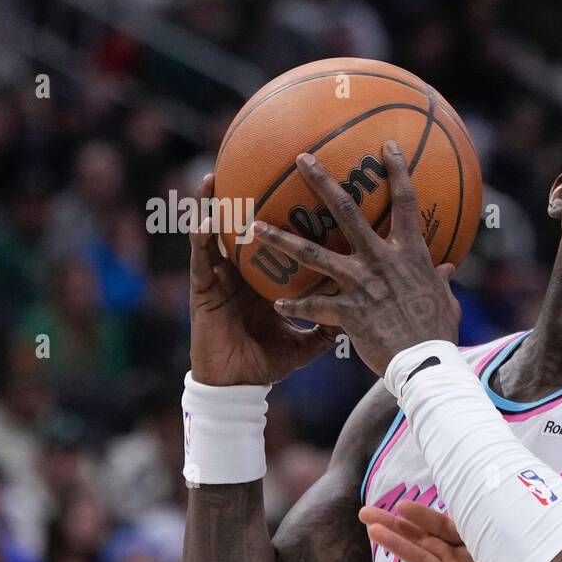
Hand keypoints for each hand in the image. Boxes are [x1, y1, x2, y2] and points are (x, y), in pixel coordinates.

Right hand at [189, 173, 336, 384]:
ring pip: (220, 235)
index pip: (282, 244)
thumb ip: (331, 324)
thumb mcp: (306, 343)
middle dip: (252, 199)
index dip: (289, 220)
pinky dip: (201, 237)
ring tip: (215, 176)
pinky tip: (203, 217)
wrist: (237, 388)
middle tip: (257, 173)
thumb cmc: (268, 364)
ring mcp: (224, 279)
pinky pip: (202, 258)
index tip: (305, 193)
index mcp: (269, 281)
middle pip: (251, 228)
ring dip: (216, 206)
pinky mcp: (204, 290)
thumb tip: (361, 312)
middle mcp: (246, 273)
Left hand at [251, 141, 460, 376]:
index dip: (397, 171)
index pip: (405, 202)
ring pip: (313, 253)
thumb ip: (441, 281)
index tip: (387, 146)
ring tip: (255, 227)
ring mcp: (360, 283)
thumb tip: (449, 270)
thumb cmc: (438, 332)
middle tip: (301, 158)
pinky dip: (294, 305)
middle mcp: (381, 260)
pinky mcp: (346, 311)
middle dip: (321, 181)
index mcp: (410, 253)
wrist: (425, 363)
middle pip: (346, 211)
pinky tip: (278, 303)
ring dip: (282, 239)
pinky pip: (312, 304)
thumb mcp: (446, 301)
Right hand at [360, 501, 544, 561]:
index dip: (423, 516)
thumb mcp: (524, 550)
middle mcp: (467, 561)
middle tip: (366, 513)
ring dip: (398, 548)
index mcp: (483, 542)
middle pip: (426, 539)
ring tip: (373, 533)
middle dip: (397, 525)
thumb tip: (507, 488)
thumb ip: (508, 528)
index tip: (399, 506)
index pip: (447, 524)